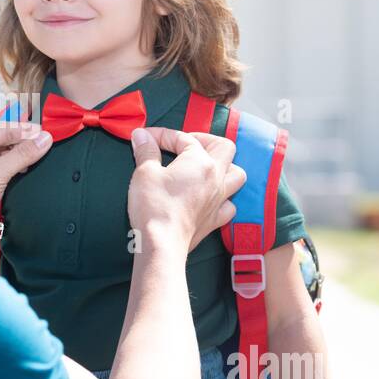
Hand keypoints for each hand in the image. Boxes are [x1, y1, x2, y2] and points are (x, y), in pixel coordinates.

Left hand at [0, 123, 52, 256]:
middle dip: (24, 145)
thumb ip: (23, 154)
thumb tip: (43, 139)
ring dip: (20, 161)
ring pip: (4, 159)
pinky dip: (14, 174)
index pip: (4, 129)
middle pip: (5, 142)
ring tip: (38, 159)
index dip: (26, 130)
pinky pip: (2, 175)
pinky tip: (25, 175)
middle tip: (46, 146)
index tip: (47, 133)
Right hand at [127, 127, 244, 251]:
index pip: (183, 138)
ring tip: (205, 167)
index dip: (162, 135)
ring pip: (237, 175)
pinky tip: (209, 198)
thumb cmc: (154, 206)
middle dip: (205, 140)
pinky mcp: (215, 220)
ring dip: (224, 167)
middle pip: (224, 148)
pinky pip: (229, 204)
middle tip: (185, 145)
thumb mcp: (144, 172)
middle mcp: (216, 178)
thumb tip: (141, 136)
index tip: (146, 139)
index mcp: (200, 161)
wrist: (162, 243)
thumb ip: (146, 150)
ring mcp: (219, 200)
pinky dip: (223, 198)